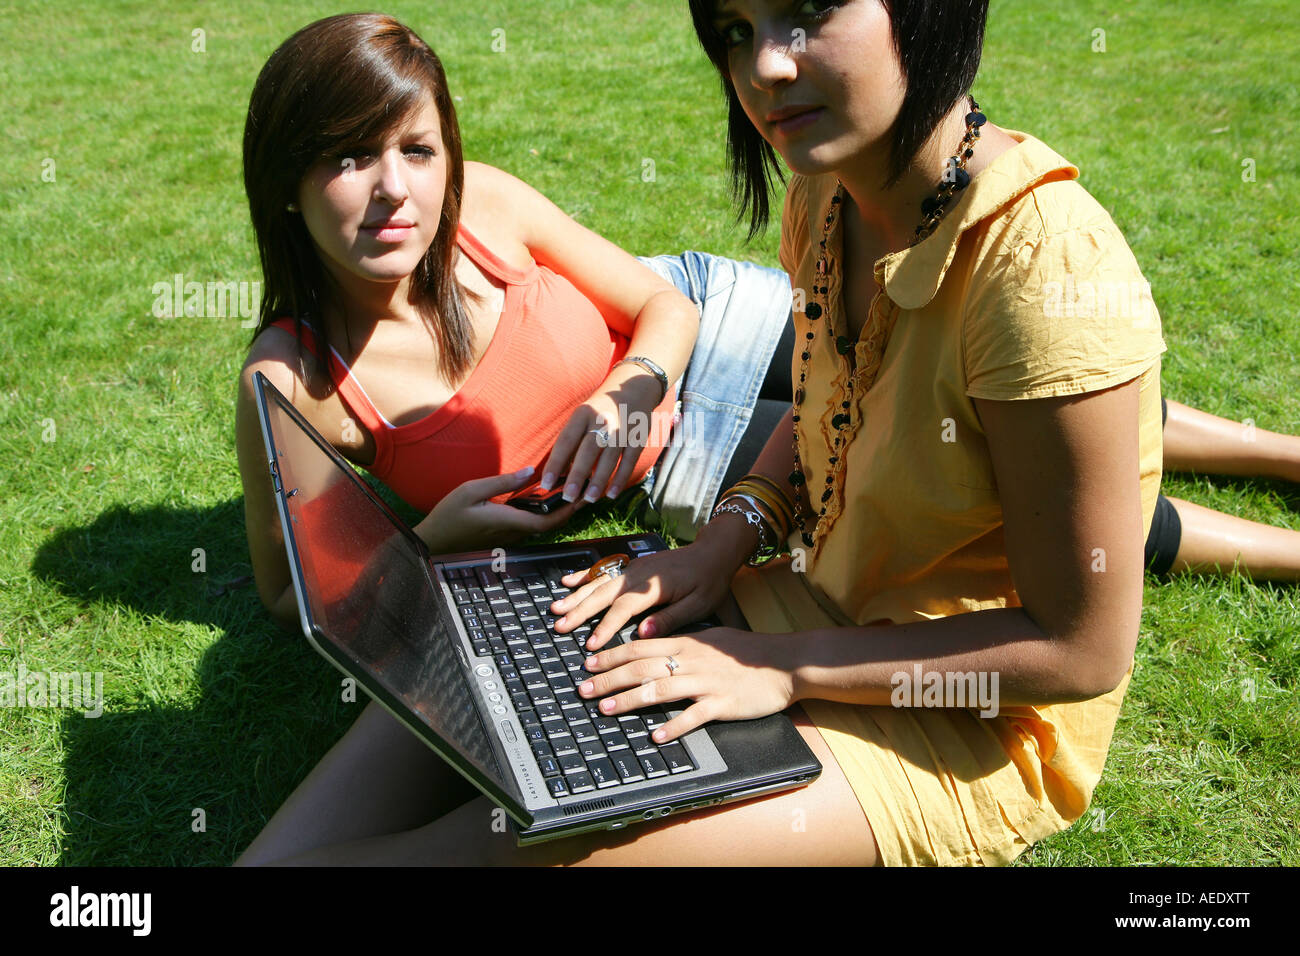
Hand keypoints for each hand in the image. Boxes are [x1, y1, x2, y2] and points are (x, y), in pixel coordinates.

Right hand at [413, 466, 582, 552]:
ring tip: (567, 489)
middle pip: (548, 525)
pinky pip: (527, 525)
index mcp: (507, 522)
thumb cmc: (448, 515)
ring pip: (539, 526)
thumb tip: (530, 471)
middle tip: (582, 490)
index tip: (582, 498)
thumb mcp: (471, 491)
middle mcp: (511, 533)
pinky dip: (540, 513)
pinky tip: (543, 498)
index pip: (546, 523)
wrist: (432, 542)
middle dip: (567, 509)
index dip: (567, 512)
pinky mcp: (501, 535)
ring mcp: (507, 537)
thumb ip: (502, 482)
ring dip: (555, 511)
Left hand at [540, 370, 663, 503]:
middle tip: (568, 497)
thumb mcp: (581, 417)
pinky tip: (611, 494)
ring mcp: (622, 430)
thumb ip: (571, 441)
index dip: (555, 463)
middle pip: (589, 451)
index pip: (566, 441)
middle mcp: (603, 421)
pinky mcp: (637, 439)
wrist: (633, 389)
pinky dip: (620, 479)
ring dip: (599, 481)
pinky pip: (628, 462)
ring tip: (589, 499)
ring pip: (610, 459)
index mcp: (583, 414)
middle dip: (578, 475)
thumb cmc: (599, 409)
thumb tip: (557, 472)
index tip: (546, 483)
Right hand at [550, 520, 754, 650]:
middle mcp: (638, 574)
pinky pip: (603, 571)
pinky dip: (584, 576)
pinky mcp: (632, 566)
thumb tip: (643, 632)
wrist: (712, 552)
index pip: (624, 608)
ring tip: (556, 609)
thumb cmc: (708, 581)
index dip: (606, 626)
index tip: (590, 645)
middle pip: (603, 594)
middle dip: (580, 611)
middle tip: (560, 626)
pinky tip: (567, 582)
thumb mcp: (698, 605)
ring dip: (576, 596)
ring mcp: (633, 567)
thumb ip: (670, 618)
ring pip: (598, 582)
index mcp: (654, 586)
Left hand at [576, 627, 796, 742]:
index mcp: (687, 643)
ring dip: (630, 700)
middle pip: (642, 667)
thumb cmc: (747, 652)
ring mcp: (706, 682)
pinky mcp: (722, 703)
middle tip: (584, 690)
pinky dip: (673, 726)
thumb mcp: (710, 637)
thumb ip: (681, 642)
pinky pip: (693, 716)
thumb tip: (652, 645)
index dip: (611, 655)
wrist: (783, 662)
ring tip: (606, 709)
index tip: (588, 663)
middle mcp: (692, 660)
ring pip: (660, 689)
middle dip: (609, 678)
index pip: (640, 646)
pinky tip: (655, 735)